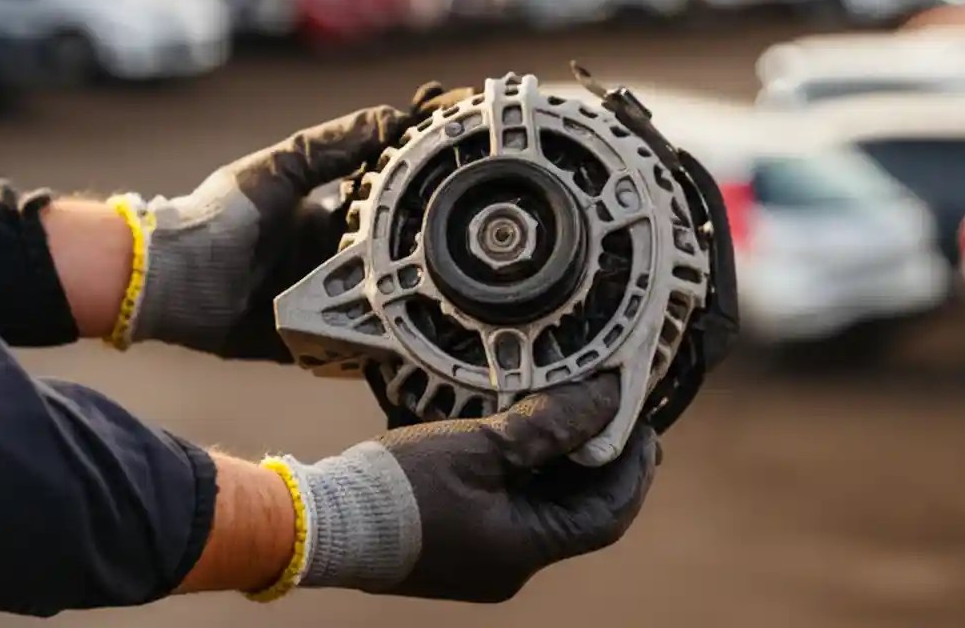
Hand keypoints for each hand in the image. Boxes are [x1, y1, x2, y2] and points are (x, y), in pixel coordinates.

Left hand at [127, 84, 472, 359]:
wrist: (171, 275)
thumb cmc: (220, 214)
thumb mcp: (281, 167)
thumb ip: (333, 144)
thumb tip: (394, 114)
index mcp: (325, 221)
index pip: (385, 215)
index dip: (418, 211)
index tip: (458, 204)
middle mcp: (328, 263)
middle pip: (388, 265)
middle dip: (420, 268)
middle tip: (467, 268)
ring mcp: (320, 304)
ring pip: (376, 309)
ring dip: (403, 310)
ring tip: (444, 310)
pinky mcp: (307, 343)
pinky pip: (349, 350)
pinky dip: (374, 350)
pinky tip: (409, 348)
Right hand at [281, 373, 658, 601]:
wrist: (321, 521)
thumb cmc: (400, 488)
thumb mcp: (482, 447)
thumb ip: (549, 425)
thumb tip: (607, 399)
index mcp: (525, 552)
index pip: (607, 515)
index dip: (633, 468)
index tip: (643, 422)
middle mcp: (511, 564)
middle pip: (579, 513)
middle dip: (601, 463)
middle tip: (616, 413)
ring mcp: (484, 556)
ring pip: (546, 508)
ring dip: (564, 465)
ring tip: (576, 414)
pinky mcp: (461, 541)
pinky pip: (513, 506)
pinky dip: (530, 473)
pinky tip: (528, 434)